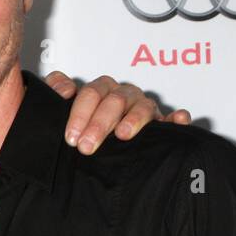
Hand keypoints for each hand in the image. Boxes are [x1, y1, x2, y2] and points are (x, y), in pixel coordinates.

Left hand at [45, 71, 191, 154]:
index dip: (80, 113)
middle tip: (87, 146)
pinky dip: (176, 118)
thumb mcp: (64, 108)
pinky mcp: (161, 123)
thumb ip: (57, 89)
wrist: (95, 143)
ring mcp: (143, 108)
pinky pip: (172, 118)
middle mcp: (123, 96)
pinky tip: (177, 120)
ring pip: (142, 106)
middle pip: (114, 100)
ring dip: (133, 119)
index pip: (91, 93)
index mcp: (101, 90)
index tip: (71, 137)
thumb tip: (63, 90)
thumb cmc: (83, 124)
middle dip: (100, 123)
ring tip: (122, 135)